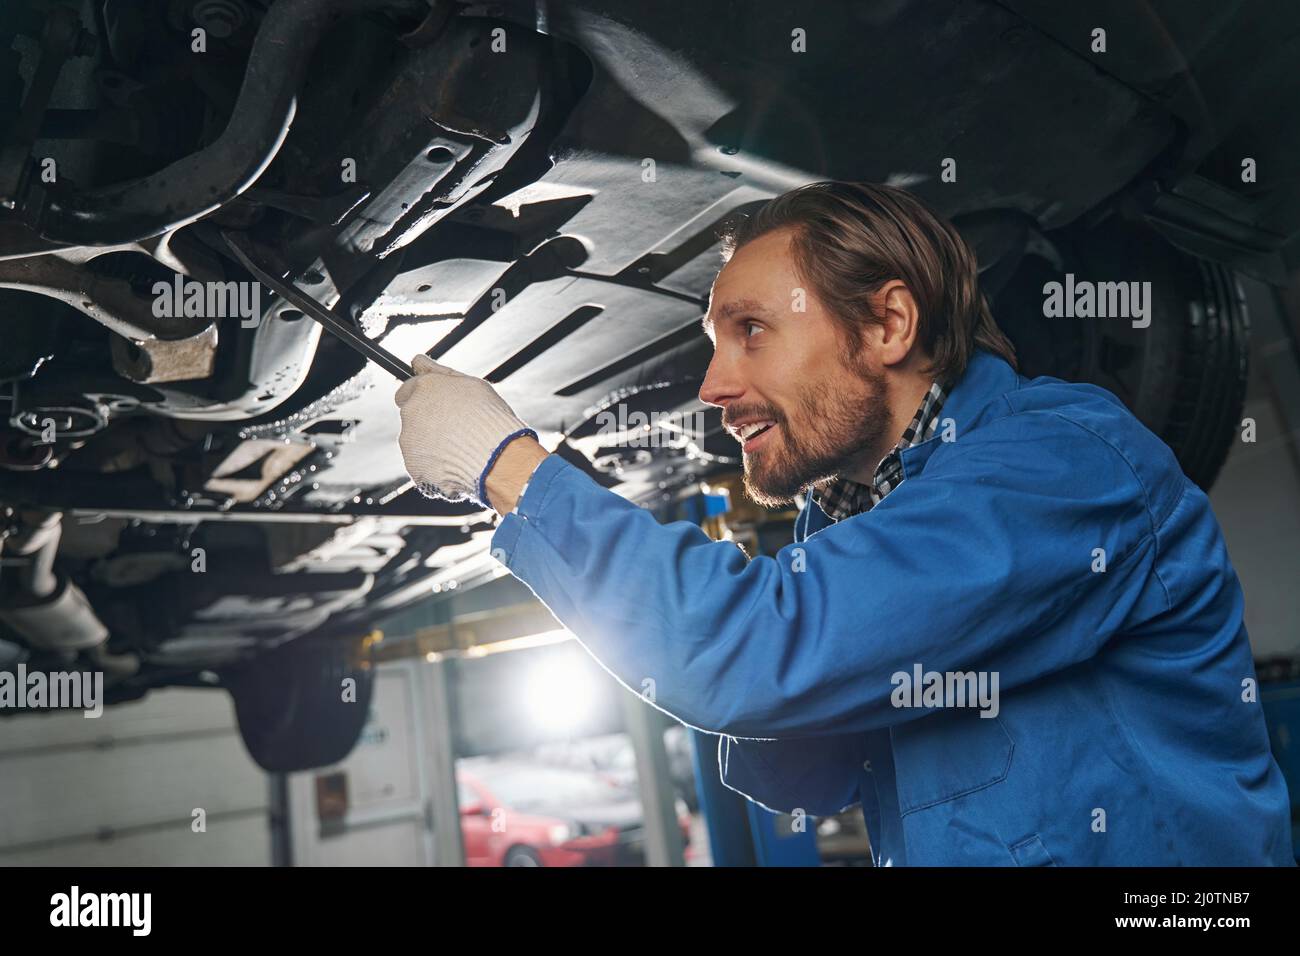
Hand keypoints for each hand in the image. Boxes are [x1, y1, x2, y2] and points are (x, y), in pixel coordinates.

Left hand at [394, 354, 536, 506]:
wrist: (497, 459)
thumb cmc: (490, 419)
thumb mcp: (472, 384)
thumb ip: (440, 372)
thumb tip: (418, 361)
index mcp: (423, 388)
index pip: (407, 389)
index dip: (423, 399)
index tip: (438, 408)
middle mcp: (410, 412)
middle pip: (411, 417)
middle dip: (428, 422)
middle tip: (457, 430)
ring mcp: (410, 442)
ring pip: (417, 442)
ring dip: (432, 445)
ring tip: (462, 449)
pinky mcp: (414, 467)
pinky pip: (422, 466)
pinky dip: (435, 466)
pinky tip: (458, 464)